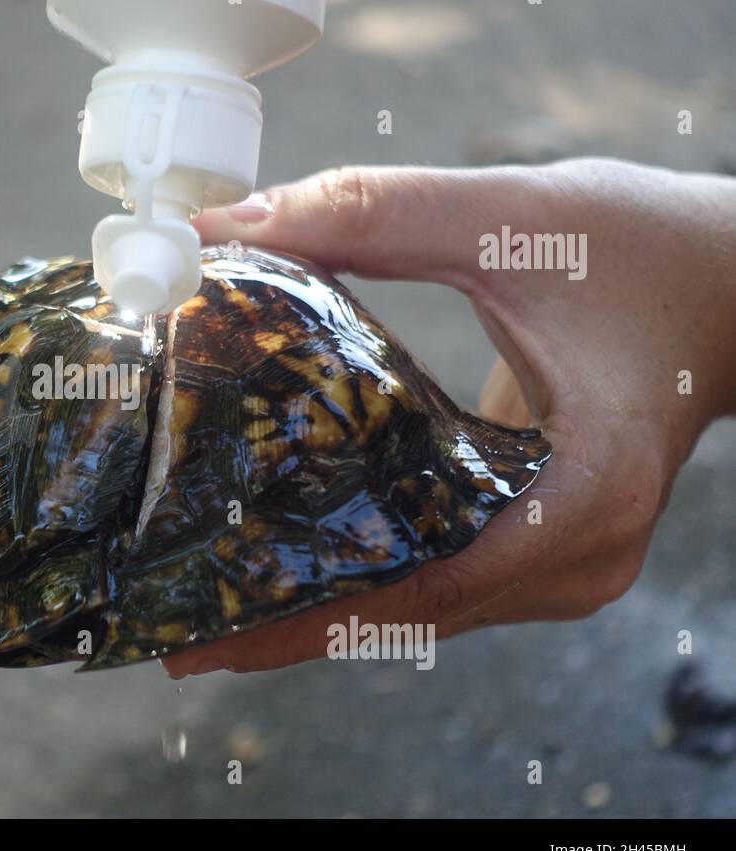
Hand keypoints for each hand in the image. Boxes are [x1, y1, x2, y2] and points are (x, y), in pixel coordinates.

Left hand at [165, 158, 735, 677]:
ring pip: (420, 606)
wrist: (730, 282)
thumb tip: (220, 228)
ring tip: (202, 603)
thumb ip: (368, 214)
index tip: (208, 636)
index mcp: (585, 493)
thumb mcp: (511, 218)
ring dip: (318, 605)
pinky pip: (438, 577)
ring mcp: (565, 561)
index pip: (428, 584)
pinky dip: (361, 573)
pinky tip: (282, 563)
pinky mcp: (544, 544)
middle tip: (170, 622)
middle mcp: (579, 554)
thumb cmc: (644, 249)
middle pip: (410, 612)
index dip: (309, 616)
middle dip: (290, 620)